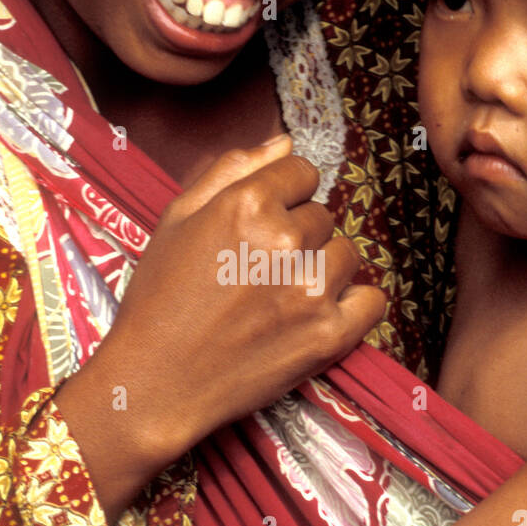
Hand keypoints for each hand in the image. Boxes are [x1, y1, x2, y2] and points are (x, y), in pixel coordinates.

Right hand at [100, 135, 386, 472]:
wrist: (154, 383)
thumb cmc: (158, 300)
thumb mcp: (177, 219)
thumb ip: (230, 170)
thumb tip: (285, 142)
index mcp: (246, 203)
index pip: (301, 172)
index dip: (282, 197)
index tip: (261, 226)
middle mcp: (285, 239)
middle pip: (323, 216)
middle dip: (298, 236)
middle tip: (259, 272)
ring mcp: (312, 289)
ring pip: (347, 254)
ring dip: (323, 269)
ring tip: (281, 297)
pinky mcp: (330, 335)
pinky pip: (372, 300)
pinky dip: (353, 306)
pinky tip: (318, 315)